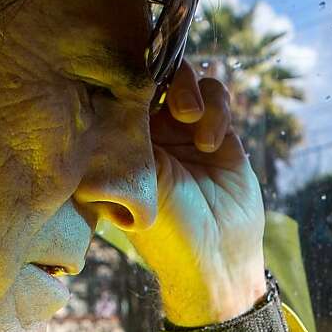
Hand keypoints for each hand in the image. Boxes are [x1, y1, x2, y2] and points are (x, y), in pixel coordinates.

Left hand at [125, 59, 267, 326]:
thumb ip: (129, 135)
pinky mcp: (221, 134)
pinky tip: (213, 144)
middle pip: (158, 74)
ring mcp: (187, 130)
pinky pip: (218, 98)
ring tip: (194, 122)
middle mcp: (153, 130)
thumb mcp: (139, 182)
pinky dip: (218, 110)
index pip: (123, 88)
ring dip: (195, 93)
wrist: (217, 258)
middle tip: (178, 107)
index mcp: (122, 139)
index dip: (133, 73)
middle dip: (170, 79)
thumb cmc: (166, 230)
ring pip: (191, 80)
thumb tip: (110, 89)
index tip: (143, 77)